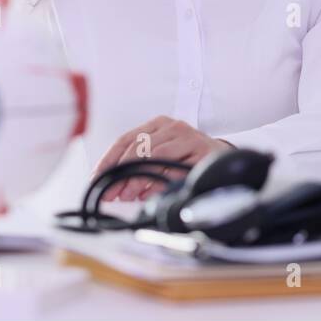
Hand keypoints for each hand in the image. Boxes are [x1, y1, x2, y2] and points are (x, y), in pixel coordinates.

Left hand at [92, 115, 231, 201]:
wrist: (223, 158)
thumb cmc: (187, 158)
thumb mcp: (160, 156)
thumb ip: (138, 165)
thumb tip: (114, 186)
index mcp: (158, 124)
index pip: (125, 139)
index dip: (108, 160)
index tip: (96, 179)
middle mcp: (172, 126)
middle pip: (138, 146)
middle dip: (120, 173)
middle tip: (111, 193)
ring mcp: (188, 136)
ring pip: (155, 154)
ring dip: (138, 178)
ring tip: (128, 195)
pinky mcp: (201, 150)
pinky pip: (175, 167)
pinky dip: (159, 181)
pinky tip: (149, 193)